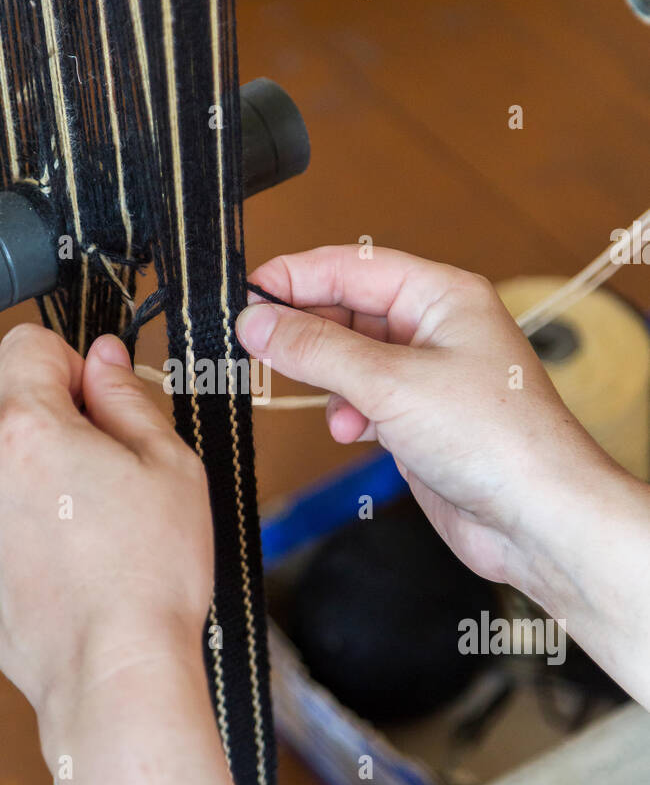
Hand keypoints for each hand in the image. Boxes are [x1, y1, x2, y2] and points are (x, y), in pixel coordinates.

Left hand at [0, 324, 212, 750]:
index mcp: (29, 427)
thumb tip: (102, 356)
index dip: (69, 361)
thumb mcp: (171, 466)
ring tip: (20, 477)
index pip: (25, 347)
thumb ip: (128, 399)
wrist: (118, 666)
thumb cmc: (152, 573)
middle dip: (27, 398)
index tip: (96, 396)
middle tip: (79, 443)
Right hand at [237, 245, 623, 597]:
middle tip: (256, 347)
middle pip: (349, 309)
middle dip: (305, 330)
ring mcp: (430, 375)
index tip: (246, 295)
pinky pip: (365, 398)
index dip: (296, 277)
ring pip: (352, 357)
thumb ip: (317, 349)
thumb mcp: (390, 384)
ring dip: (325, 377)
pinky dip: (347, 411)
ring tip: (308, 394)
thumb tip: (259, 322)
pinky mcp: (422, 419)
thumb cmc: (496, 440)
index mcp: (443, 296)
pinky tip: (349, 431)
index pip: (353, 266)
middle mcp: (437, 328)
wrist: (538, 518)